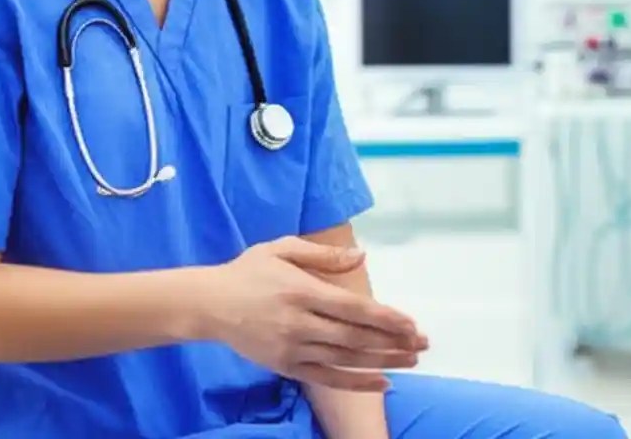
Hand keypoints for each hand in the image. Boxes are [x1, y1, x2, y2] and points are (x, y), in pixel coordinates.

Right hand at [199, 236, 427, 391]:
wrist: (207, 304)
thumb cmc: (249, 271)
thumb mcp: (282, 248)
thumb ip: (324, 255)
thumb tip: (362, 256)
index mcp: (302, 291)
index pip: (353, 308)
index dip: (385, 318)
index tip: (411, 324)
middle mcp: (299, 323)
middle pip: (355, 336)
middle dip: (393, 341)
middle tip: (423, 343)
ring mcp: (292, 348)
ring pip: (345, 358)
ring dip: (382, 361)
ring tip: (412, 361)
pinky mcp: (285, 366)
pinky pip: (327, 378)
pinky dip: (356, 382)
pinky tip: (382, 382)